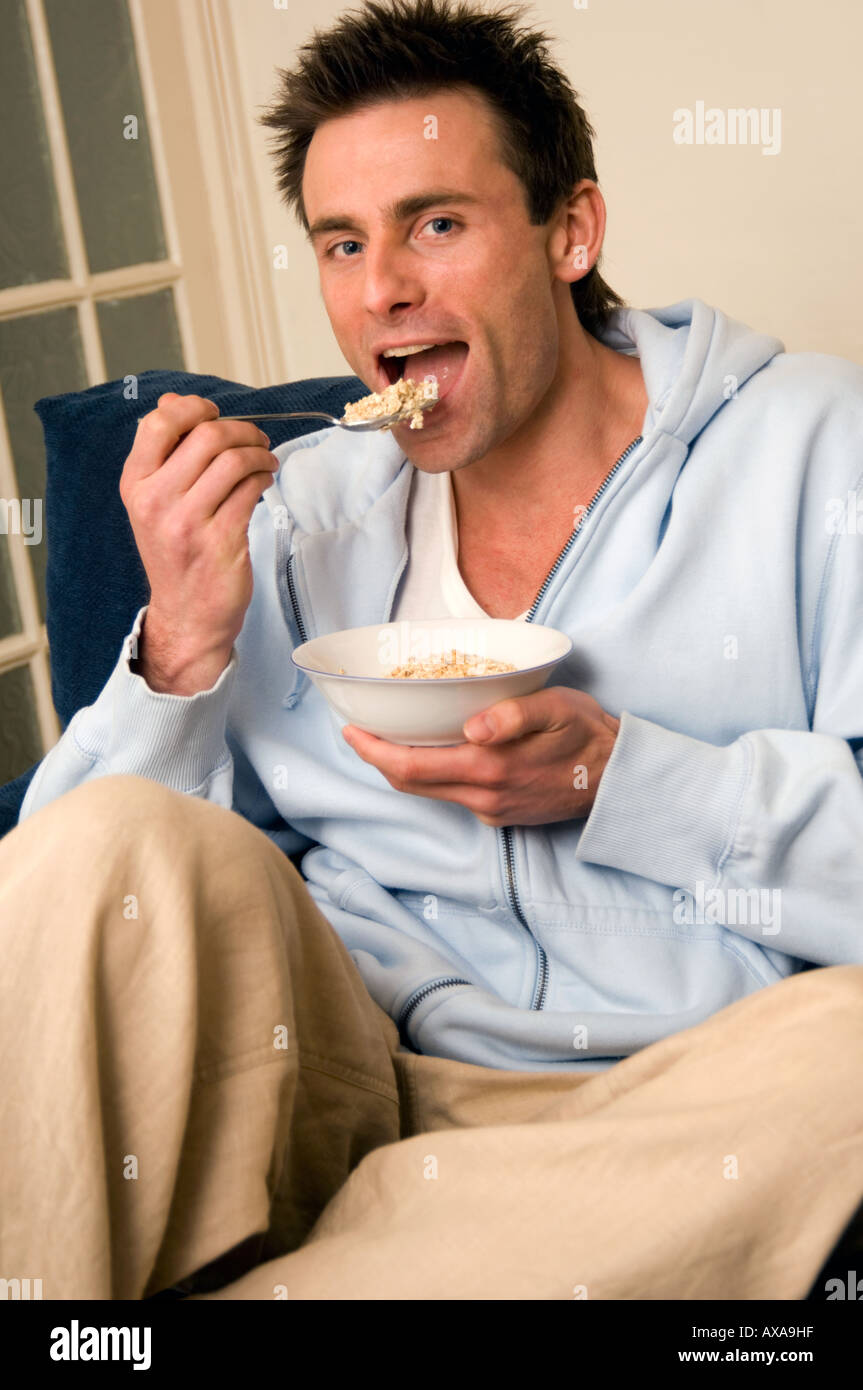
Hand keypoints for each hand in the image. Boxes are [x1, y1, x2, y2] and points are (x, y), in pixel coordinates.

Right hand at [120, 392, 278, 692]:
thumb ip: (163, 453)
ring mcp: (187, 523)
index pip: (157, 424)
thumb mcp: (155, 502)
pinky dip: (263, 478)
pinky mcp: (221, 541)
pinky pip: (250, 491)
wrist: (187, 614)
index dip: (192, 408)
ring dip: (259, 453)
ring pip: (234, 461)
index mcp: (135, 485)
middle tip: (256, 438)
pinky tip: (264, 482)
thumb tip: (172, 402)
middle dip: (241, 429)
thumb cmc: (176, 554)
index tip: (214, 413)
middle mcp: (156, 502)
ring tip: (265, 460)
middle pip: (206, 436)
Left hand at [341, 685, 619, 826]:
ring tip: (385, 738)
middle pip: (411, 785)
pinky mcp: (499, 815)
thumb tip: (471, 727)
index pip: (412, 768)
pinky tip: (430, 752)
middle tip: (357, 731)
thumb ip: (512, 715)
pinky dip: (430, 776)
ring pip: (429, 792)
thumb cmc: (587, 733)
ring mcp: (491, 810)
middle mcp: (483, 797)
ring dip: (401, 769)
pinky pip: (452, 796)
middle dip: (377, 759)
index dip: (374, 751)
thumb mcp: (556, 709)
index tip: (351, 729)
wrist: (618, 777)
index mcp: (489, 769)